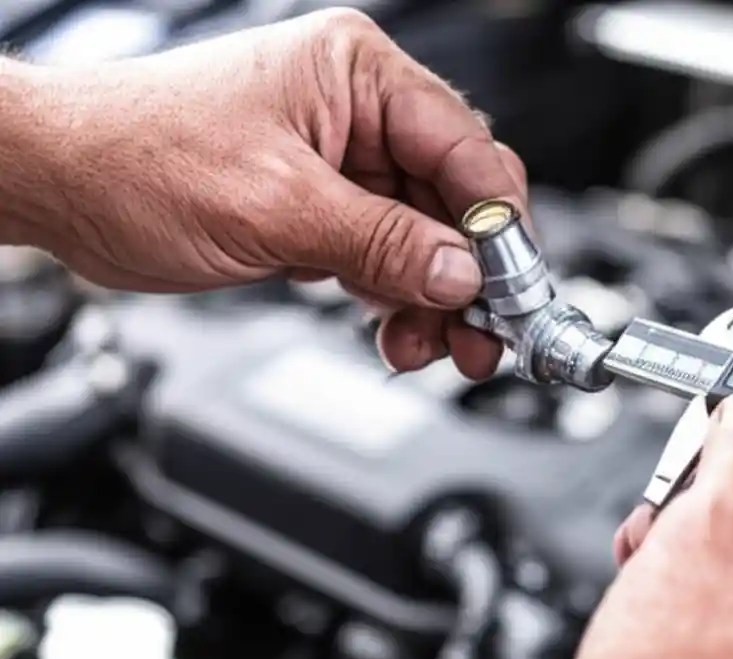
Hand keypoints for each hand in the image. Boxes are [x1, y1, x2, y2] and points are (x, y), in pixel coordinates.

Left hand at [0, 9, 516, 376]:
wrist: (56, 185)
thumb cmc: (133, 157)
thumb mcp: (274, 206)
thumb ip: (381, 243)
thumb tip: (461, 273)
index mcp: (357, 74)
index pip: (465, 149)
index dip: (498, 226)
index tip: (513, 289)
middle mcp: (358, 111)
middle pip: (456, 198)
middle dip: (472, 273)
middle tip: (484, 335)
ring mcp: (341, 160)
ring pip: (426, 237)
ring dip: (434, 298)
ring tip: (432, 346)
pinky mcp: (322, 205)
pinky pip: (386, 255)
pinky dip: (397, 300)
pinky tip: (398, 332)